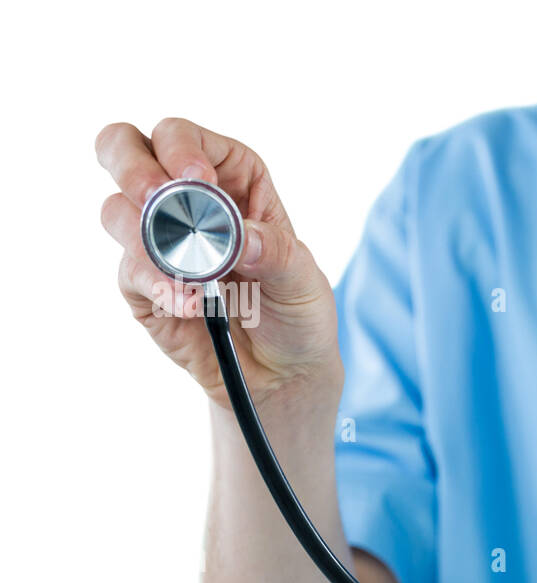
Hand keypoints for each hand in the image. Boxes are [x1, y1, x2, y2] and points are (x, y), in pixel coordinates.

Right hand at [96, 118, 340, 409]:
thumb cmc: (298, 313)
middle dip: (131, 166)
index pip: (186, 138)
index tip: (195, 180)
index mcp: (231, 180)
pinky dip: (156, 286)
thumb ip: (277, 253)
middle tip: (153, 196)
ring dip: (144, 234)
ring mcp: (157, 241)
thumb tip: (243, 236)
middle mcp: (185, 201)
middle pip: (127, 149)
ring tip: (190, 273)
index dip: (181, 147)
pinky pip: (129, 271)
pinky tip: (188, 306)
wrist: (281, 374)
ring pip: (116, 209)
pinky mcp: (142, 285)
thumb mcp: (304, 281)